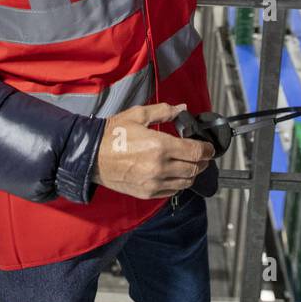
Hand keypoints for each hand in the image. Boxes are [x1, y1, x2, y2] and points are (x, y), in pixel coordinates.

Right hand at [91, 103, 215, 198]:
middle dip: (202, 161)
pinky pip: (172, 191)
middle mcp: (160, 167)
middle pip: (194, 168)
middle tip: (202, 155)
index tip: (209, 148)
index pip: (195, 151)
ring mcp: (154, 182)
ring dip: (192, 174)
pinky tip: (175, 175)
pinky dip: (178, 184)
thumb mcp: (138, 115)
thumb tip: (182, 109)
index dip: (207, 150)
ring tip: (190, 165)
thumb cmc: (113, 134)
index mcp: (160, 146)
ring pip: (185, 182)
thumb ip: (163, 111)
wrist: (91, 156)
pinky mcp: (147, 193)